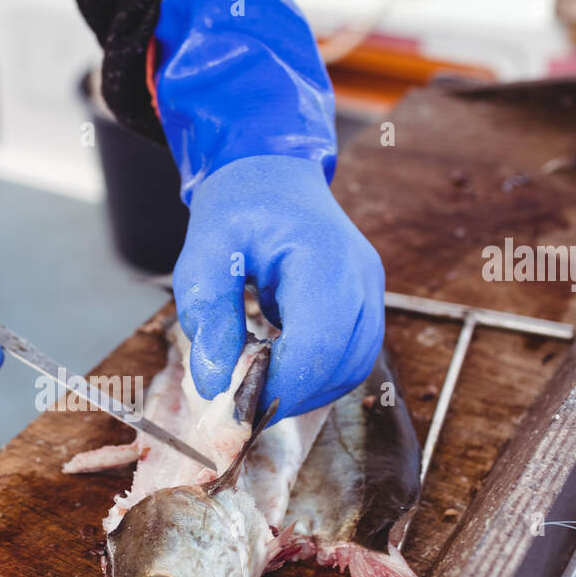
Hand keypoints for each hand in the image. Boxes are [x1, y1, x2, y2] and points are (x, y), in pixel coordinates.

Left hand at [174, 156, 383, 418]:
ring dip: (307, 391)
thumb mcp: (204, 254)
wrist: (272, 174)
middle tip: (241, 401)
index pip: (318, 345)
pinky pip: (353, 356)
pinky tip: (280, 368)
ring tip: (257, 383)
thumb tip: (213, 383)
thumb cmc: (238, 209)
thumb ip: (209, 315)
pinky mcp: (368, 302)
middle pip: (342, 364)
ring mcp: (372, 290)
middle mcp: (361, 276)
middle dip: (291, 394)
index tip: (234, 402)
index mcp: (324, 258)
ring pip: (353, 368)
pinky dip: (318, 376)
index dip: (280, 386)